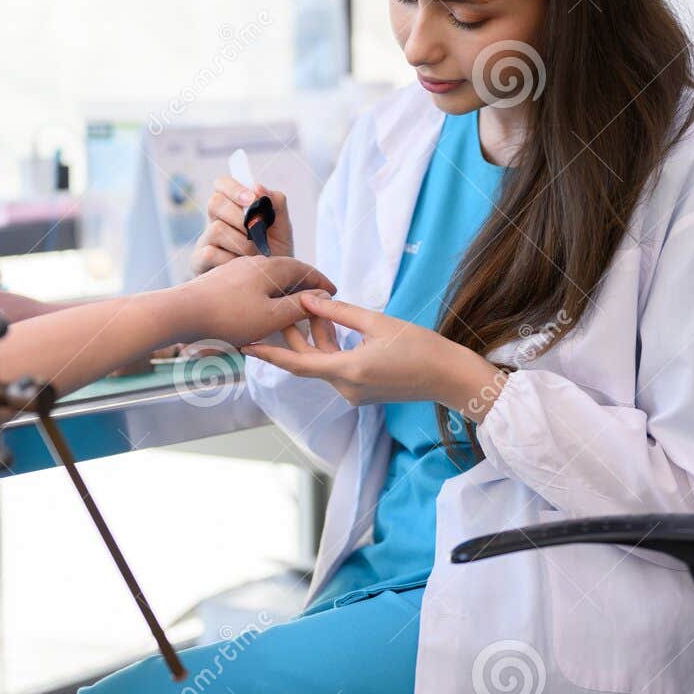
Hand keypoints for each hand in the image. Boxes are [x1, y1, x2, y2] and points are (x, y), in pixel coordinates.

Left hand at [171, 255, 333, 346]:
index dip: (322, 281)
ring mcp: (235, 269)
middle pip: (287, 268)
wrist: (182, 312)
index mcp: (271, 267)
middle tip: (318, 297)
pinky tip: (262, 304)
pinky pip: (252, 282)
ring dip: (284, 286)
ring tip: (293, 301)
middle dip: (304, 282)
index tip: (334, 291)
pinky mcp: (221, 280)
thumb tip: (321, 296)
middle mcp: (254, 262)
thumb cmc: (228, 317)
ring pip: (268, 275)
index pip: (305, 269)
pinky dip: (265, 291)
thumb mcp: (271, 317)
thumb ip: (299, 306)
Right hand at [189, 176, 293, 274]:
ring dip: (242, 243)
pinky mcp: (198, 262)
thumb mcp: (282, 229)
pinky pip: (211, 253)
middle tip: (258, 232)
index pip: (222, 184)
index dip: (234, 188)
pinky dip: (232, 260)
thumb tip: (257, 187)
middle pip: (215, 202)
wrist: (275, 290)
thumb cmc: (276, 256)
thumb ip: (275, 205)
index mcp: (233, 208)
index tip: (252, 199)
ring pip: (216, 229)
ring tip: (257, 257)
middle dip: (241, 217)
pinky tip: (243, 269)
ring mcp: (205, 241)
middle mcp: (215, 221)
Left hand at [243, 292, 506, 420]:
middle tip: (277, 310)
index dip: (269, 353)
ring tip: (310, 308)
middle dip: (293, 336)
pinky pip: (337, 368)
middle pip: (308, 361)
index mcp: (348, 372)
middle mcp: (346, 388)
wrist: (448, 376)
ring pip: (323, 363)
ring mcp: (354, 393)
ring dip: (316, 339)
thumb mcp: (377, 323)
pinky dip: (331, 349)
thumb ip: (340, 313)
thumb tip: (308, 299)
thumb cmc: (420, 348)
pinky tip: (332, 327)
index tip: (245, 346)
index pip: (297, 363)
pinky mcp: (363, 391)